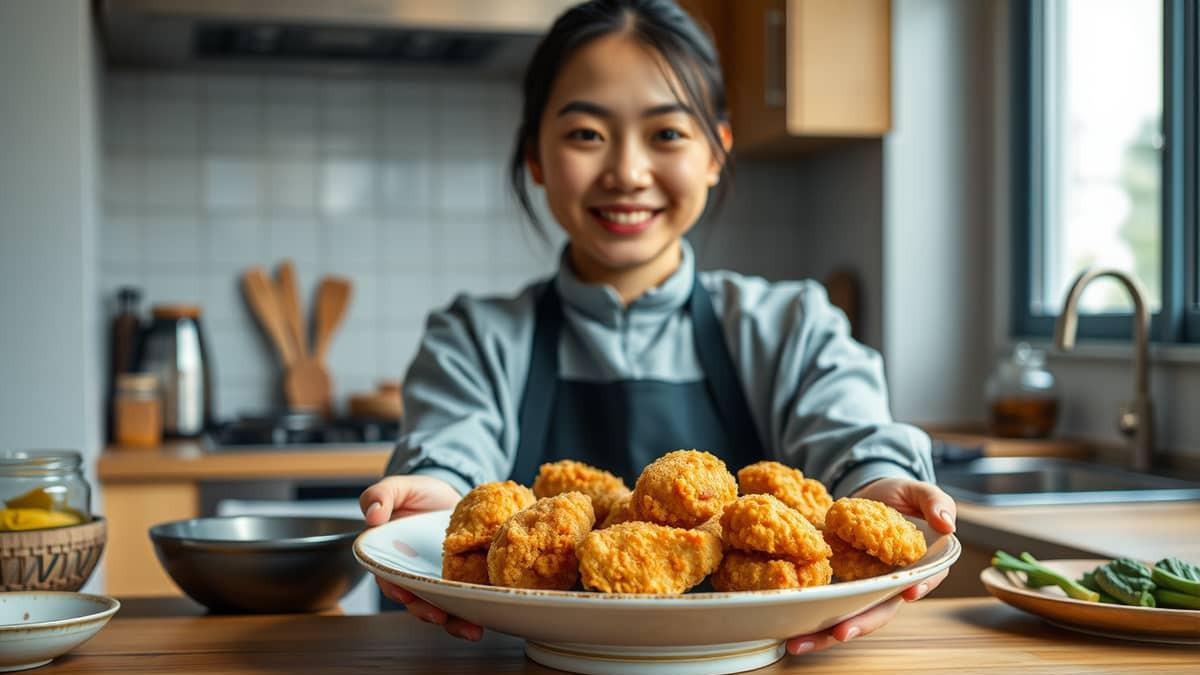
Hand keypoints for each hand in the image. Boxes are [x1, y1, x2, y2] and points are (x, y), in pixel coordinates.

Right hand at [359, 476, 482, 640]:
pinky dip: (475, 610)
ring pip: (443, 607)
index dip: (395, 589)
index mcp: (392, 558)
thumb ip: (381, 495)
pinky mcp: (462, 580)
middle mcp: (414, 575)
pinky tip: (488, 618)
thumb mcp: (399, 488)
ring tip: (472, 630)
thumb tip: (372, 514)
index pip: (389, 578)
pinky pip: (466, 598)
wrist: (452, 495)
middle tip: (441, 618)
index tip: (405, 594)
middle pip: (417, 601)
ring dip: (454, 622)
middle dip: (428, 613)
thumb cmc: (419, 493)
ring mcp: (438, 580)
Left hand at [785, 478, 956, 654]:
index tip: (907, 594)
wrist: (870, 492)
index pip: (921, 582)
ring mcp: (863, 587)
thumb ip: (936, 503)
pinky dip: (807, 617)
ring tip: (799, 643)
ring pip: (848, 615)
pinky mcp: (840, 582)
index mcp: (919, 567)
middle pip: (879, 610)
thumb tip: (947, 524)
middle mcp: (890, 585)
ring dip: (825, 633)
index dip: (916, 589)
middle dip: (860, 625)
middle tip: (840, 633)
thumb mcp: (920, 493)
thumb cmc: (902, 496)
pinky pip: (825, 603)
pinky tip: (786, 629)